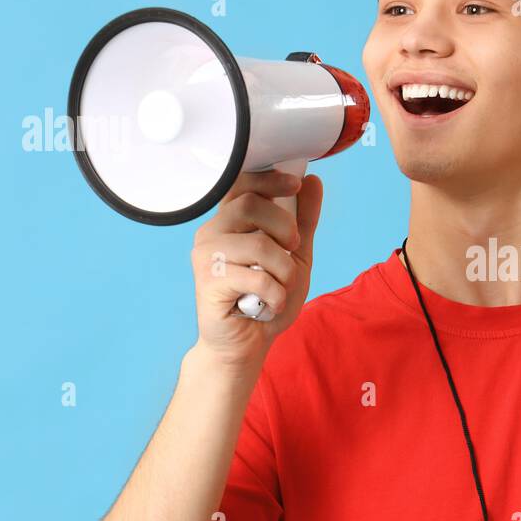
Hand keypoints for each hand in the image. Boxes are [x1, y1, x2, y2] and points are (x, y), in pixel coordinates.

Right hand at [190, 167, 323, 370]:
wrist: (249, 342)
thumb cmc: (267, 297)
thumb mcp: (295, 254)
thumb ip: (303, 219)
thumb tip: (314, 180)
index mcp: (230, 221)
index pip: (242, 183)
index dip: (269, 178)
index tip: (295, 184)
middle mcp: (212, 232)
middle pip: (251, 205)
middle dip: (285, 228)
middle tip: (293, 250)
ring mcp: (206, 255)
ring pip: (258, 245)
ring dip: (284, 271)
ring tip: (280, 288)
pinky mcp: (208, 281)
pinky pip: (256, 277)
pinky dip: (275, 294)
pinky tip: (268, 304)